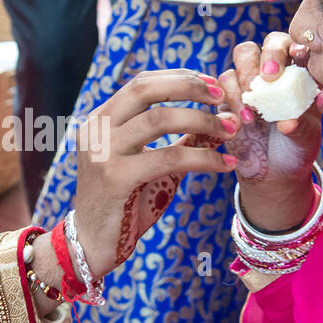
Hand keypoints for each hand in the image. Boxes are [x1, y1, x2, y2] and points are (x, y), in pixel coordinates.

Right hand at [59, 70, 237, 278]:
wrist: (93, 245)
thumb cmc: (125, 203)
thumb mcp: (153, 164)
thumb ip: (179, 139)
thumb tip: (221, 118)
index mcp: (100, 119)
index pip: (141, 83)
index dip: (179, 78)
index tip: (212, 84)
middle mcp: (96, 129)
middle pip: (144, 89)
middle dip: (188, 87)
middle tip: (221, 98)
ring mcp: (102, 152)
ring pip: (158, 119)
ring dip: (201, 121)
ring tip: (230, 130)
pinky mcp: (115, 178)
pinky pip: (168, 157)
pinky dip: (203, 158)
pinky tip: (224, 165)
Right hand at [216, 35, 322, 232]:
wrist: (273, 174)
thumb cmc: (296, 149)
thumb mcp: (306, 138)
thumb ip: (300, 125)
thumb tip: (287, 122)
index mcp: (296, 73)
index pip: (291, 45)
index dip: (289, 47)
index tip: (296, 56)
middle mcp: (270, 73)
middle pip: (260, 45)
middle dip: (263, 58)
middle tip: (268, 78)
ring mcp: (247, 84)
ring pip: (238, 61)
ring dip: (245, 82)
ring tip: (255, 115)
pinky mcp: (226, 99)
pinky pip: (221, 86)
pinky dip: (231, 100)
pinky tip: (243, 123)